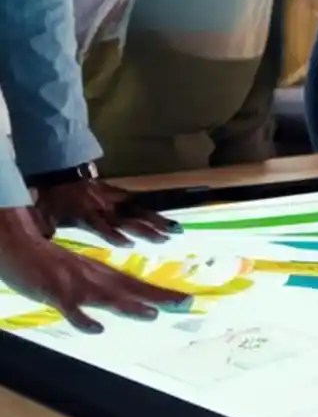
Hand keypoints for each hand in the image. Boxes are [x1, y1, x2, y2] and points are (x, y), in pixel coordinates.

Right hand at [0, 208, 190, 332]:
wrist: (15, 244)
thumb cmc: (47, 262)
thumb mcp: (79, 272)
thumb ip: (100, 284)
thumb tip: (124, 297)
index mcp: (99, 273)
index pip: (136, 284)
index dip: (161, 292)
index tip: (187, 299)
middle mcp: (93, 277)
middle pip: (131, 288)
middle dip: (158, 296)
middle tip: (186, 303)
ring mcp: (74, 284)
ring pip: (106, 296)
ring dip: (130, 305)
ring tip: (152, 313)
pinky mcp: (53, 292)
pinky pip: (70, 308)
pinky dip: (83, 318)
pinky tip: (96, 329)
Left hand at [35, 178, 180, 246]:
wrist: (58, 172)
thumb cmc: (51, 199)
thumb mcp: (44, 215)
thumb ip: (47, 229)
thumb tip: (45, 239)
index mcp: (84, 214)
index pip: (102, 226)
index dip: (114, 235)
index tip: (130, 244)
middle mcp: (102, 207)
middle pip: (127, 219)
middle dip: (147, 229)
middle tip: (166, 238)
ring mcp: (110, 198)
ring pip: (137, 210)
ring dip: (157, 220)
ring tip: (175, 229)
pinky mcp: (115, 192)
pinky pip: (134, 200)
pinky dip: (149, 207)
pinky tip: (164, 215)